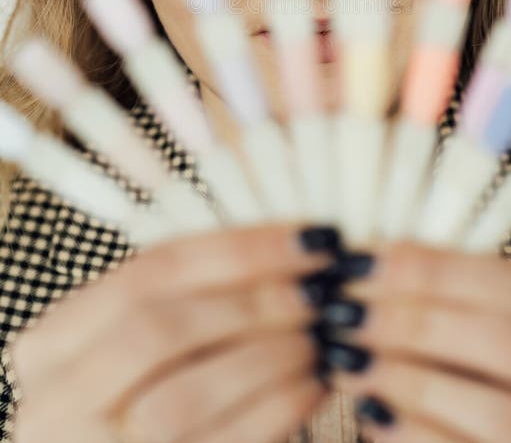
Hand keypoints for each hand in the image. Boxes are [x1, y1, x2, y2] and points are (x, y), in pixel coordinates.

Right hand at [10, 222, 335, 442]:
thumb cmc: (132, 400)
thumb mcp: (128, 345)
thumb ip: (182, 299)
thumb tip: (283, 245)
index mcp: (52, 344)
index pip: (151, 271)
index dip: (240, 248)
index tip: (309, 236)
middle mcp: (55, 400)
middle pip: (165, 327)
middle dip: (256, 300)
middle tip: (322, 285)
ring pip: (188, 394)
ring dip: (271, 356)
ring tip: (323, 333)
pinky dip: (276, 410)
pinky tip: (314, 384)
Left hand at [317, 242, 510, 440]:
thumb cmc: (502, 374)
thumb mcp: (493, 324)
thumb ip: (455, 298)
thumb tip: (369, 267)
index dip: (433, 270)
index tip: (360, 262)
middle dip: (423, 324)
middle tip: (346, 311)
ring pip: (505, 415)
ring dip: (415, 383)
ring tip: (346, 359)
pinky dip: (417, 436)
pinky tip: (369, 413)